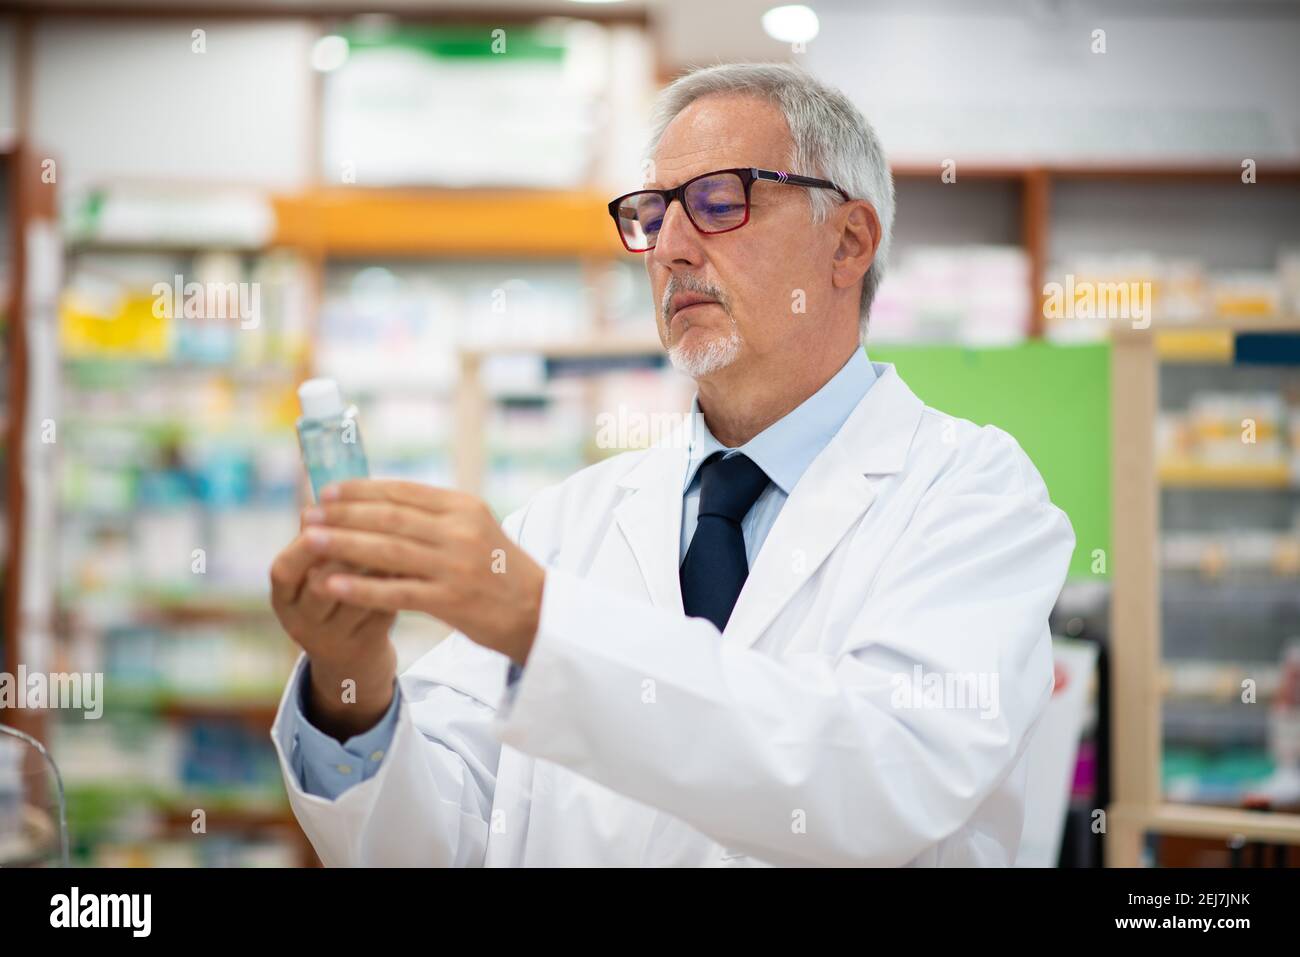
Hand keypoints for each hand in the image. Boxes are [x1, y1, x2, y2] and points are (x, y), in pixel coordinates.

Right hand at [269, 509, 397, 740]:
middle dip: (351, 552)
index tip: (326, 517)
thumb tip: (336, 483)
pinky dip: (397, 583)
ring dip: (379, 565)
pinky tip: (417, 563)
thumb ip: (329, 532)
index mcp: (284, 592)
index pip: (286, 568)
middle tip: (379, 526)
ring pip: (356, 598)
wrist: (350, 647)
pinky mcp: (363, 645)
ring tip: (404, 538)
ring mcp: (331, 637)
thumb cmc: (337, 586)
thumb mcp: (320, 563)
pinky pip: (382, 609)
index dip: (306, 545)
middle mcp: (300, 618)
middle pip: (322, 585)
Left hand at [301, 479, 545, 665]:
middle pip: (390, 518)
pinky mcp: (451, 600)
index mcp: (463, 507)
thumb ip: (434, 516)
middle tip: (309, 514)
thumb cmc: (497, 569)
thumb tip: (378, 503)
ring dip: (344, 545)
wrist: (535, 611)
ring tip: (311, 541)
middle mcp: (460, 531)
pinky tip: (333, 583)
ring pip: (388, 551)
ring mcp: (456, 566)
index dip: (361, 490)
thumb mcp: (474, 529)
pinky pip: (396, 592)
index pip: (403, 492)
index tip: (328, 492)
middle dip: (344, 514)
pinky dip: (361, 587)